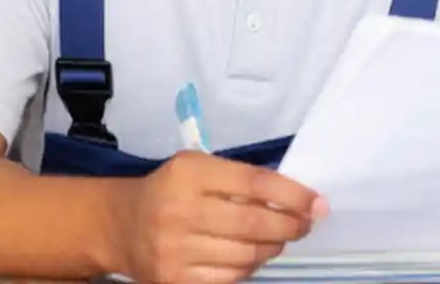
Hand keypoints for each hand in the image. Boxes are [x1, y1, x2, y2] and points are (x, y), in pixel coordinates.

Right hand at [109, 151, 327, 283]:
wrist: (121, 226)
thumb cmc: (170, 190)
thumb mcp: (197, 168)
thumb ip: (240, 177)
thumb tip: (295, 197)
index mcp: (189, 174)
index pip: (254, 183)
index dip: (292, 195)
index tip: (318, 204)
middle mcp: (180, 211)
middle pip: (253, 224)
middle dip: (290, 226)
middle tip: (305, 224)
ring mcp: (175, 250)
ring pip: (246, 255)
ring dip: (273, 248)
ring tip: (278, 239)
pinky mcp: (174, 280)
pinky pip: (230, 278)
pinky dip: (249, 268)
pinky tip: (252, 256)